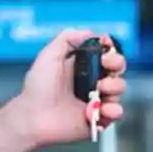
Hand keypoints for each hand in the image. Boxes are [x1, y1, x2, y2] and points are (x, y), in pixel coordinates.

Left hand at [15, 29, 127, 147]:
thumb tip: (90, 32)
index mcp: (82, 67)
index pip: (105, 54)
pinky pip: (116, 113)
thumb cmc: (37, 89)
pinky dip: (114, 110)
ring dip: (115, 86)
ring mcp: (95, 101)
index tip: (107, 48)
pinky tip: (104, 108)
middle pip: (117, 69)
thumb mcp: (49, 56)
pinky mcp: (97, 119)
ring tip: (101, 89)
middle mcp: (91, 82)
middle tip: (106, 65)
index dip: (110, 50)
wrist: (33, 117)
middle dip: (117, 63)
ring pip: (119, 89)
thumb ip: (67, 39)